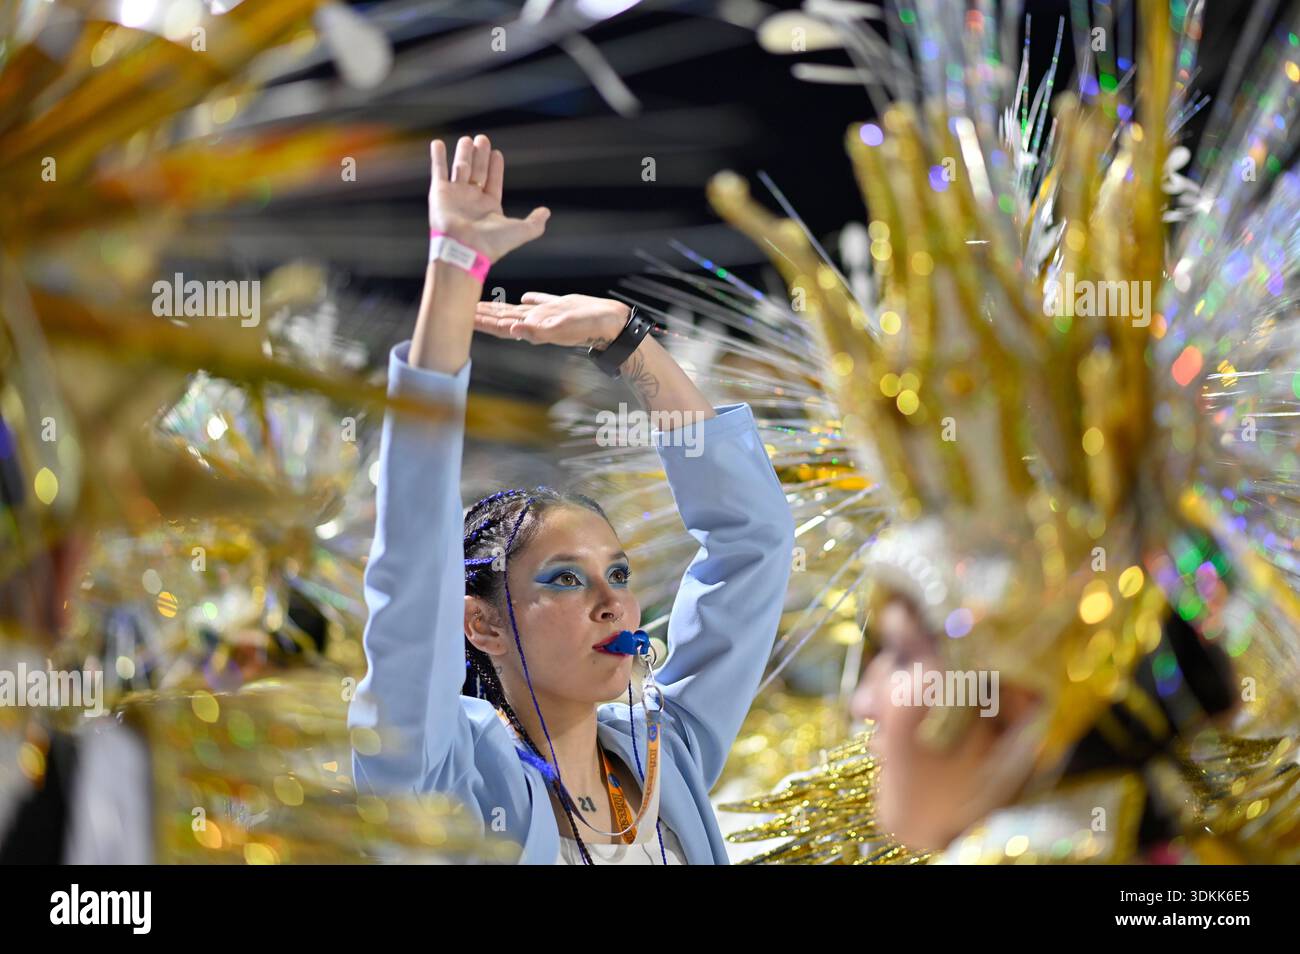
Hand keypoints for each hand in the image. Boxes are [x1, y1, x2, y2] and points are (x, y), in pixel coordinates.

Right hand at [429, 134, 549, 263]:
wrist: (464, 249)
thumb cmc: (491, 243)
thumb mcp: (521, 231)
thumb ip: (535, 223)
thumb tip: (546, 212)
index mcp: (489, 206)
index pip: (493, 181)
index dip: (496, 167)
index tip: (497, 153)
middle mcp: (472, 199)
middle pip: (477, 172)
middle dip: (480, 156)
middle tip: (482, 139)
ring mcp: (455, 195)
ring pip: (460, 168)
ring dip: (463, 154)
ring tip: (467, 139)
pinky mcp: (439, 193)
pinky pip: (438, 171)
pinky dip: (438, 157)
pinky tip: (438, 143)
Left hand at [474, 293, 630, 348]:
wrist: (610, 324)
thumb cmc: (588, 328)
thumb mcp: (562, 328)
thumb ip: (538, 331)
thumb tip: (513, 330)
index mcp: (534, 330)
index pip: (502, 327)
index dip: (483, 323)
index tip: (465, 318)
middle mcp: (537, 324)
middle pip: (504, 319)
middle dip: (484, 316)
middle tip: (462, 310)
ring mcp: (549, 316)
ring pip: (518, 311)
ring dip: (500, 309)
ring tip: (485, 305)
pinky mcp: (561, 307)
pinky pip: (540, 302)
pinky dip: (530, 299)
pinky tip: (522, 297)